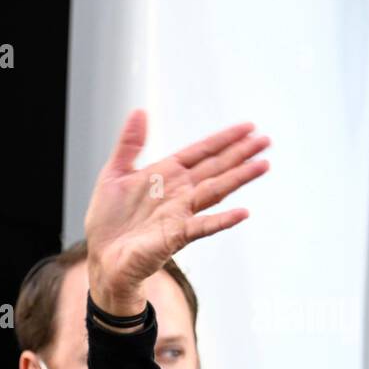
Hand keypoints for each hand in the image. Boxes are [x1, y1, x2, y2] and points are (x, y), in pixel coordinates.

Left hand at [84, 110, 269, 315]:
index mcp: (166, 174)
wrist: (102, 257)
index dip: (223, 139)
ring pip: (215, 191)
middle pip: (215, 168)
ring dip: (239, 178)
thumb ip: (129, 145)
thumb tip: (139, 111)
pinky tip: (242, 213)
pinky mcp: (175, 236)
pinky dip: (222, 220)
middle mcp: (179, 192)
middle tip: (266, 140)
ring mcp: (180, 213)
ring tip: (263, 165)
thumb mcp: (113, 175)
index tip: (248, 127)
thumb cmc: (108, 221)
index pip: (201, 152)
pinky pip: (203, 226)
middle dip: (240, 153)